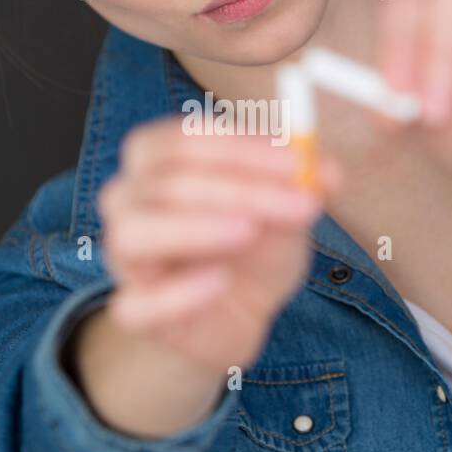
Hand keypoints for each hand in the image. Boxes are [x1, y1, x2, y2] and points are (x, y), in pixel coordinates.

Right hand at [97, 116, 341, 370]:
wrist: (238, 311)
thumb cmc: (250, 245)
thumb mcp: (284, 208)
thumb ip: (302, 185)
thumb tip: (325, 169)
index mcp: (156, 159)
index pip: (182, 140)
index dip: (240, 147)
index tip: (298, 161)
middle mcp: (128, 201)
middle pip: (165, 182)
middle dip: (239, 188)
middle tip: (299, 202)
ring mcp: (126, 258)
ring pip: (134, 234)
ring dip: (196, 228)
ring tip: (249, 231)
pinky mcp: (136, 312)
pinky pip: (137, 304)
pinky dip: (178, 293)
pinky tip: (220, 282)